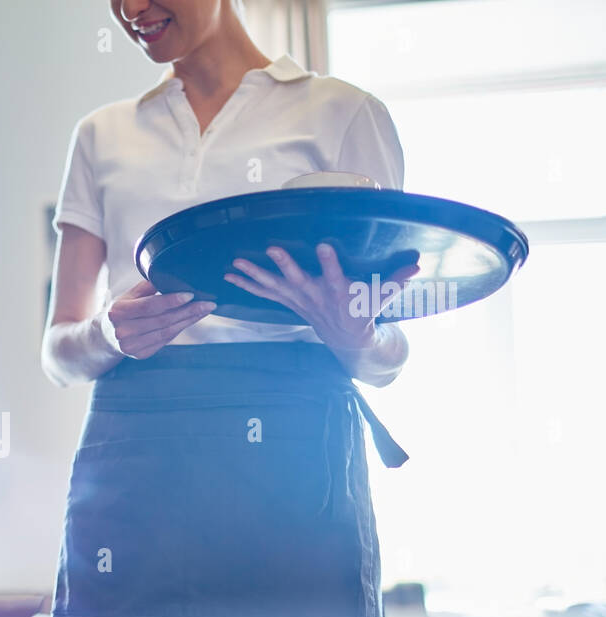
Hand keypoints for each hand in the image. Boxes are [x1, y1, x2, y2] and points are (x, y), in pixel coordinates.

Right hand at [101, 279, 214, 359]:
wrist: (106, 336)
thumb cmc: (122, 310)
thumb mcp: (128, 295)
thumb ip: (147, 287)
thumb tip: (172, 278)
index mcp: (118, 312)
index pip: (149, 306)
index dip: (171, 301)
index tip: (191, 295)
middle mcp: (122, 331)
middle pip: (162, 320)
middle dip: (188, 311)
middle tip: (208, 303)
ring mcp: (131, 346)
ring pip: (167, 332)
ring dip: (188, 321)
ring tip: (204, 310)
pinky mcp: (140, 354)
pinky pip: (165, 340)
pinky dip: (180, 329)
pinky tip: (190, 320)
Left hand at [223, 244, 419, 351]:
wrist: (347, 339)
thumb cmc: (365, 311)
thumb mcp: (382, 296)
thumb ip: (396, 280)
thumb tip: (418, 265)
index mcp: (338, 291)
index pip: (335, 275)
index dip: (330, 262)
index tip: (324, 245)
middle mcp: (314, 296)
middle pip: (298, 279)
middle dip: (285, 265)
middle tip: (272, 248)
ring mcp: (298, 300)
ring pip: (273, 286)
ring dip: (254, 274)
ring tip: (235, 263)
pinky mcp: (288, 301)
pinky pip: (264, 292)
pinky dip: (247, 284)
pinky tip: (229, 276)